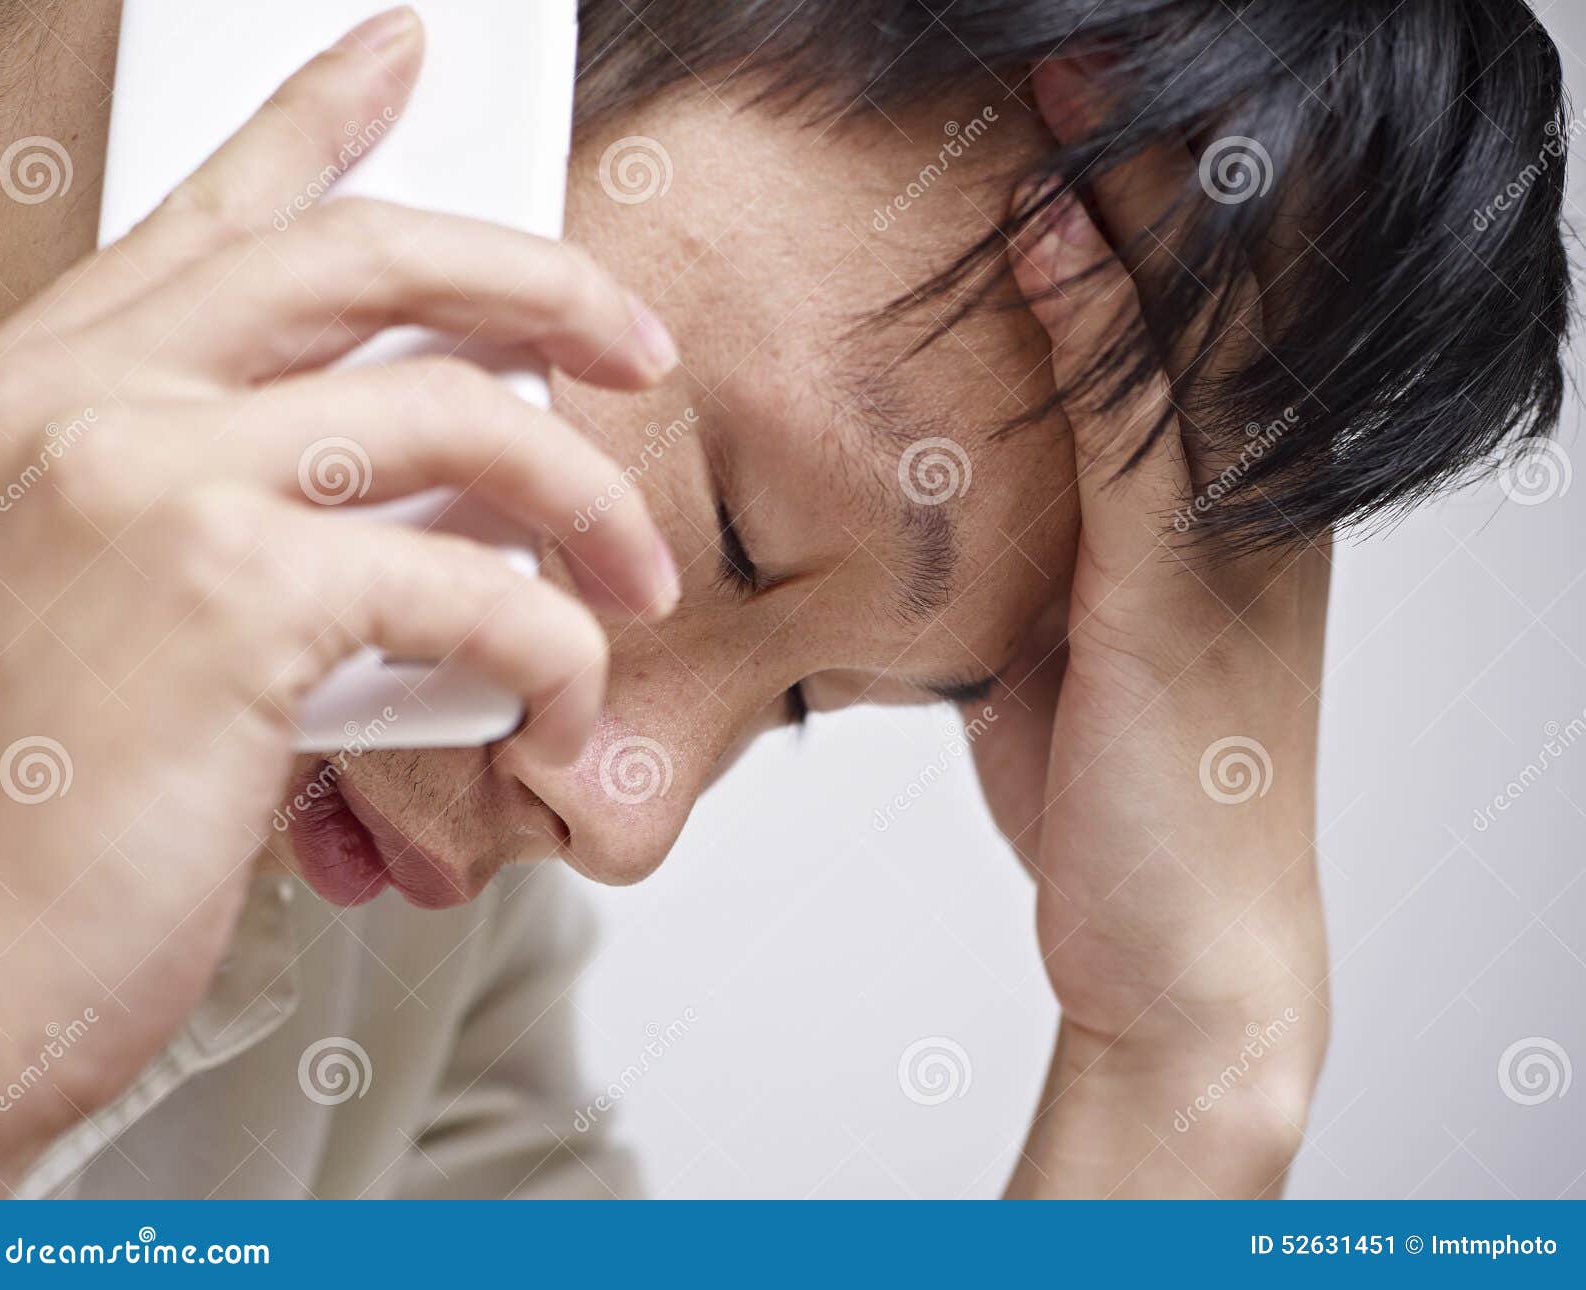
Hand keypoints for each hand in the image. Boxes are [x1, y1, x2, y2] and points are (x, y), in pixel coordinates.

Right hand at [0, 11, 676, 1191]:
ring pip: (463, 420)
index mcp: (57, 395)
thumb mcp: (125, 623)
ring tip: (635, 579)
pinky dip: (558, 653)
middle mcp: (94, 405)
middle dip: (540, 283)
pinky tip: (563, 711)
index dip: (319, 120)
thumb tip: (434, 523)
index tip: (402, 60)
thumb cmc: (36, 813)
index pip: (216, 215)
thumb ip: (250, 531)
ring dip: (588, 500)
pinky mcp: (234, 598)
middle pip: (372, 262)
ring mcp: (157, 484)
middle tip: (632, 339)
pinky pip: (480, 590)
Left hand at [969, 65, 1329, 1197]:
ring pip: (1195, 333)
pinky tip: (1054, 226)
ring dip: (1133, 198)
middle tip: (1086, 51)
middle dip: (1158, 164)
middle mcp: (1248, 510)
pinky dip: (1100, 314)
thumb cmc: (1124, 809)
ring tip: (1077, 79)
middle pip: (1219, 299)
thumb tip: (976, 502)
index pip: (1205, 327)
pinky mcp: (1183, 591)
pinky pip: (1144, 425)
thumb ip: (1057, 564)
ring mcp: (1230, 544)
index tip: (1089, 107)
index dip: (1156, 208)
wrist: (1185, 958)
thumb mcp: (1077, 660)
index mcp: (1225, 519)